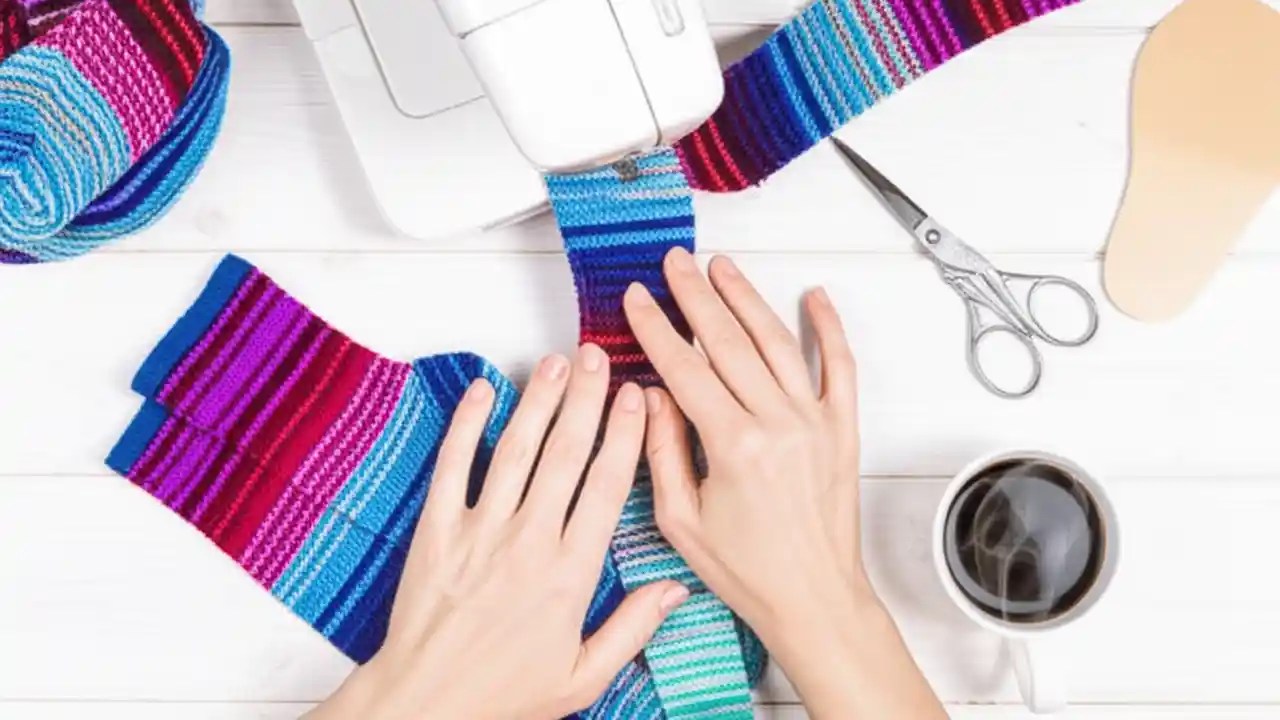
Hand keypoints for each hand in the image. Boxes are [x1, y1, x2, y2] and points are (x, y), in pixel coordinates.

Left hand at [307, 346, 687, 719]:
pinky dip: (467, 425)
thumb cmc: (502, 695)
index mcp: (569, 574)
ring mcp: (479, 532)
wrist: (426, 705)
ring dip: (537, 401)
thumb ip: (632, 627)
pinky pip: (453, 466)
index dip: (624, 436)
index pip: (605, 487)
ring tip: (556, 362)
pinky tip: (481, 391)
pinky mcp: (437, 531)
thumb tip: (676, 588)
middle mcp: (527, 542)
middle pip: (565, 454)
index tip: (636, 398)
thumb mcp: (583, 676)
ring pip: (516, 450)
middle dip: (585, 399)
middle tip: (598, 358)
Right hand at [623, 249, 945, 718]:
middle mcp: (777, 424)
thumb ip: (661, 451)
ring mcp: (814, 421)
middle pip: (729, 341)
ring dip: (747, 299)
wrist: (813, 597)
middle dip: (696, 295)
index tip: (637, 299)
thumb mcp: (681, 521)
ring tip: (722, 268)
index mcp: (734, 446)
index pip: (684, 368)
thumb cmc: (750, 571)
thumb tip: (650, 396)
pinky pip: (838, 366)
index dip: (656, 328)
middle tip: (674, 264)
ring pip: (776, 342)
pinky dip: (827, 328)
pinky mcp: (841, 428)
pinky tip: (814, 298)